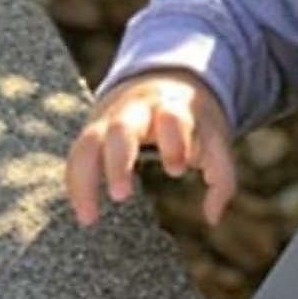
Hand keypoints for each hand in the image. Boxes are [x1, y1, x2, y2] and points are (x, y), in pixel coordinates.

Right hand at [65, 69, 236, 226]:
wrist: (162, 80)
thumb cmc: (192, 121)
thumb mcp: (214, 140)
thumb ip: (221, 177)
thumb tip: (213, 218)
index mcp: (173, 107)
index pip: (172, 119)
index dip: (174, 143)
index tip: (177, 171)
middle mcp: (137, 111)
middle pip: (121, 128)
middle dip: (118, 160)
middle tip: (121, 195)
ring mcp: (110, 120)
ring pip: (88, 143)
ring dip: (85, 179)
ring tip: (90, 216)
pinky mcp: (93, 132)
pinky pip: (77, 156)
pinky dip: (76, 185)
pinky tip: (84, 213)